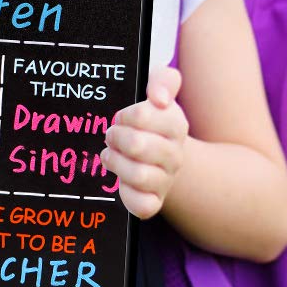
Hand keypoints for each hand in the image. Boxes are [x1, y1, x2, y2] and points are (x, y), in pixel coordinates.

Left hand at [101, 66, 188, 219]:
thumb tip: (158, 98)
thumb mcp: (158, 89)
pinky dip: (126, 194)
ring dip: (115, 161)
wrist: (161, 153)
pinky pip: (142, 205)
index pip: (142, 115)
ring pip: (137, 175)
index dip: (125, 115)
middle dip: (115, 136)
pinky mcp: (154, 202)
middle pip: (136, 145)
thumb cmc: (152, 118)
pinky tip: (120, 180)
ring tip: (110, 154)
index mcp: (175, 124)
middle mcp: (175, 155)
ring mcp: (165, 180)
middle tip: (112, 135)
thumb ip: (163, 81)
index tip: (123, 117)